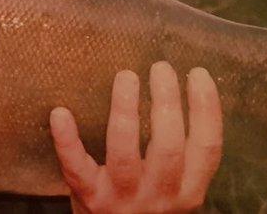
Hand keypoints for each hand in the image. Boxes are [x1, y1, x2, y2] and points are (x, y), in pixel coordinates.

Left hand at [50, 62, 222, 213]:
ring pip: (125, 153)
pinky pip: (76, 167)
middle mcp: (160, 196)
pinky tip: (60, 113)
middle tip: (161, 67)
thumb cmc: (144, 206)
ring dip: (125, 110)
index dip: (206, 108)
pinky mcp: (89, 198)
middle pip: (168, 146)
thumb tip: (176, 92)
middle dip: (167, 102)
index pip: (207, 147)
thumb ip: (179, 156)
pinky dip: (66, 140)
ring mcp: (122, 198)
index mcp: (187, 191)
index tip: (198, 73)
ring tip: (126, 77)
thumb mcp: (173, 188)